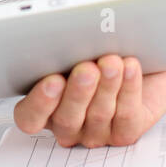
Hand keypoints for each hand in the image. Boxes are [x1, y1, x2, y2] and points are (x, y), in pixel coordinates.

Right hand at [13, 56, 165, 147]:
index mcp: (45, 104)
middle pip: (66, 119)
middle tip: (86, 69)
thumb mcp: (74, 44)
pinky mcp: (125, 131)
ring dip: (106, 86)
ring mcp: (96, 131)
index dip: (38, 103)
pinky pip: (126, 116)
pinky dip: (129, 89)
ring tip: (111, 62)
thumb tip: (58, 35)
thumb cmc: (97, 48)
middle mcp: (68, 123)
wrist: (136, 55)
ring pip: (98, 115)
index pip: (29, 117)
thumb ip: (60, 47)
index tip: (52, 80)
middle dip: (77, 93)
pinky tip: (129, 67)